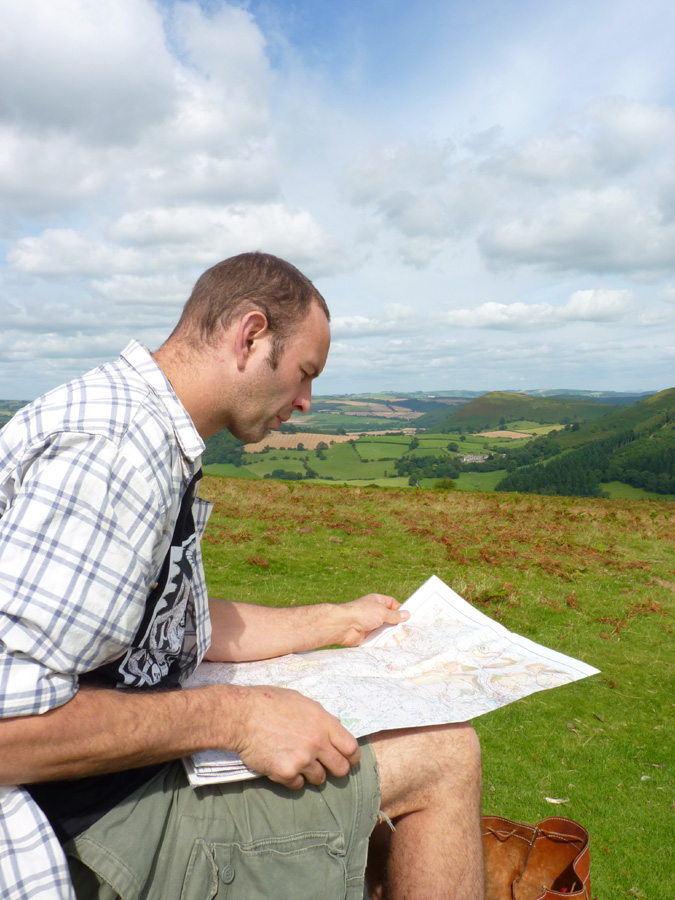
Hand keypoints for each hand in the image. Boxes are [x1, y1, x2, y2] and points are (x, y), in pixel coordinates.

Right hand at [229, 685, 360, 789]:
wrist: (241, 715)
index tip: (349, 760)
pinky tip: (282, 765)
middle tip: (325, 766)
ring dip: (312, 774)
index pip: (351, 747)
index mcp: (323, 722)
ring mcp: (302, 759)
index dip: (352, 757)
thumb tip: (334, 729)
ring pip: (319, 779)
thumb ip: (320, 718)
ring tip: (297, 762)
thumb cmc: (269, 703)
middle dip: (335, 769)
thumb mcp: (301, 702)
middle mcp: (317, 742)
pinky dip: (293, 779)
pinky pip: (298, 784)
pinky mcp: (286, 773)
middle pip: (341, 768)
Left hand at [336, 593, 409, 646]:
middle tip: (409, 631)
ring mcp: (370, 624)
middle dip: (398, 624)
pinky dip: (384, 641)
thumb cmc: (362, 613)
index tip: (411, 617)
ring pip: (385, 629)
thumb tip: (407, 615)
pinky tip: (392, 645)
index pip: (392, 604)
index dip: (401, 609)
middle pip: (390, 618)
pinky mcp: (367, 635)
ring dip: (391, 634)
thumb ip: (394, 615)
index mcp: (377, 601)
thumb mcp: (382, 612)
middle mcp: (374, 612)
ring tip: (404, 640)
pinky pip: (378, 638)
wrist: (344, 625)